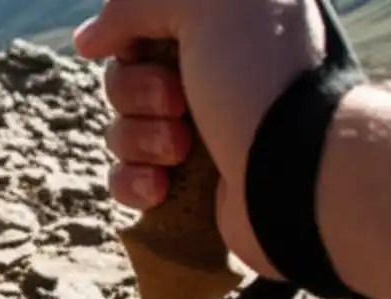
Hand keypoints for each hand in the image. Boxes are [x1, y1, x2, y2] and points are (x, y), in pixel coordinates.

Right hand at [75, 0, 331, 277]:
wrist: (301, 175)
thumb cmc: (262, 79)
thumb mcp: (206, 2)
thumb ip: (137, 1)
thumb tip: (89, 40)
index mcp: (229, 25)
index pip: (147, 21)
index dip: (127, 33)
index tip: (129, 46)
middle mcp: (217, 74)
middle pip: (125, 75)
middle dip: (136, 91)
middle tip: (178, 101)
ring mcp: (204, 132)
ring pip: (122, 129)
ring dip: (139, 138)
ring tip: (181, 149)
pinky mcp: (192, 187)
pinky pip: (128, 178)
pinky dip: (134, 181)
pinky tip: (162, 186)